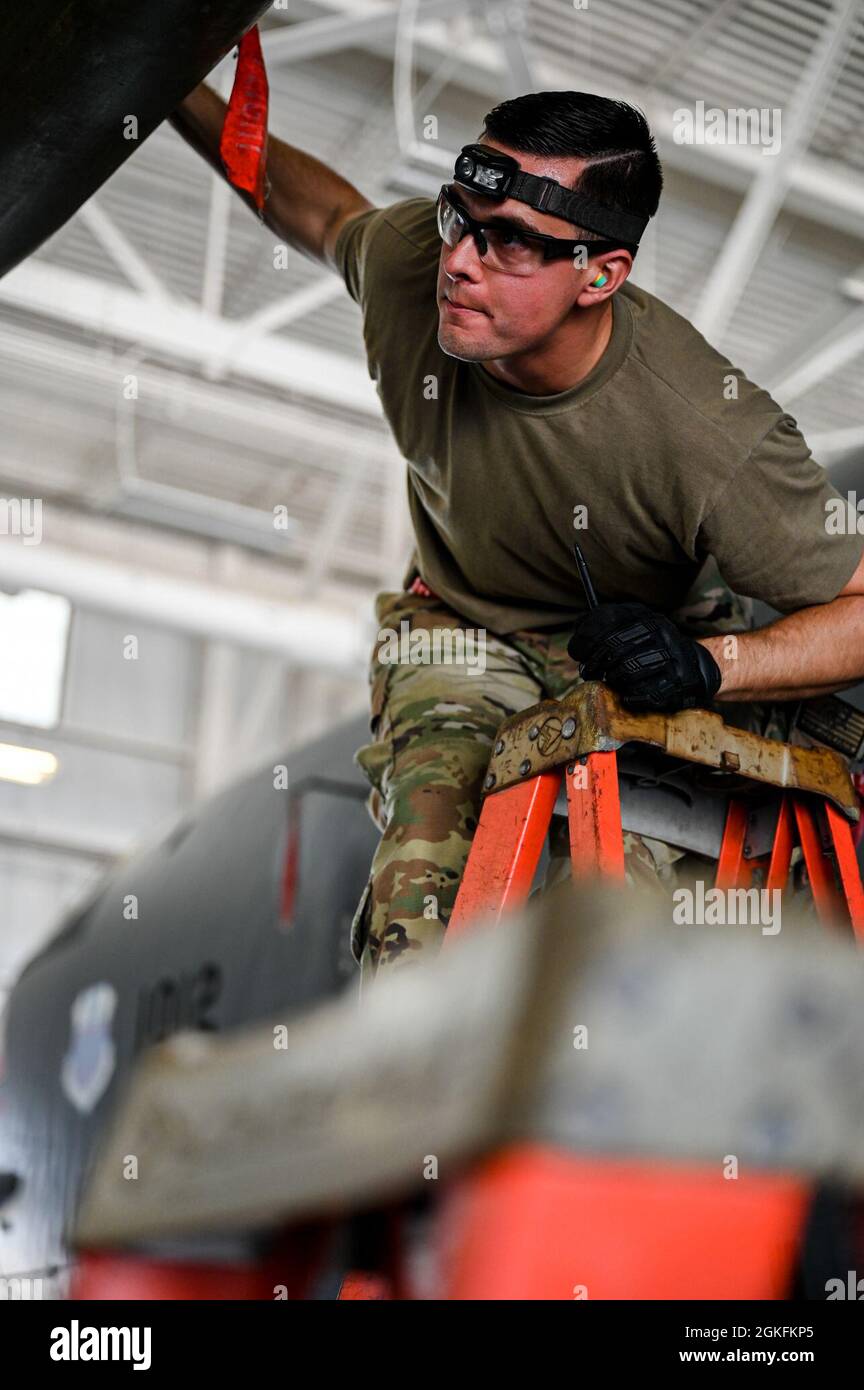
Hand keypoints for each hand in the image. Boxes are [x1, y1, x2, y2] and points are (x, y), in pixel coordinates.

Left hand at [567, 602, 722, 712]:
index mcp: (643, 616)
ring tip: (613, 681)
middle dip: (595, 664)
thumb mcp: (630, 630)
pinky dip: (630, 697)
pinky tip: (627, 695)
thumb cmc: (648, 652)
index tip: (578, 652)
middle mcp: (659, 631)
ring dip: (614, 680)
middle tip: (590, 672)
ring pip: (626, 671)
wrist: (691, 670)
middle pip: (612, 647)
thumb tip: (579, 627)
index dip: (585, 638)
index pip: (605, 619)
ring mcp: (670, 656)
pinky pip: (644, 693)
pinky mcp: (677, 682)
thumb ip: (604, 626)